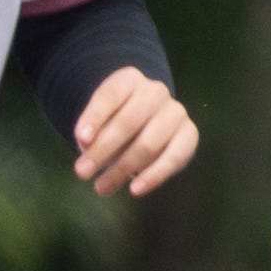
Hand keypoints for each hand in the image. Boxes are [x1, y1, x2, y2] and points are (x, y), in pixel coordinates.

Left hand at [75, 69, 198, 197]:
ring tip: (101, 187)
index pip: (110, 96)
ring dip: (123, 168)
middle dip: (103, 150)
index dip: (95, 117)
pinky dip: (154, 175)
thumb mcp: (98, 119)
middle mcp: (156, 92)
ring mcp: (176, 112)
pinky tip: (135, 190)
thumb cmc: (115, 120)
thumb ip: (91, 131)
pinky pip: (174, 157)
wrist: (148, 118)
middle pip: (128, 122)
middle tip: (82, 173)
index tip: (80, 140)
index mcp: (129, 80)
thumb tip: (89, 147)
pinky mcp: (190, 134)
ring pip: (149, 143)